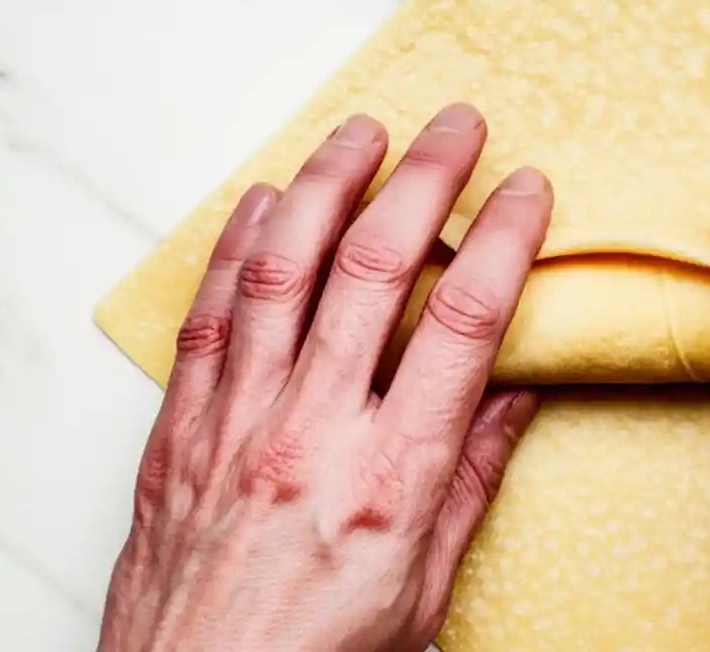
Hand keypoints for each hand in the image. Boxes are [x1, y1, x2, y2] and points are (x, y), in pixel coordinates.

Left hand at [99, 106, 552, 650]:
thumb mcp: (425, 586)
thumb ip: (470, 480)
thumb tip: (513, 395)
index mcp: (393, 475)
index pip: (462, 323)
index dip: (502, 240)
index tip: (527, 191)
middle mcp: (313, 430)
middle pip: (373, 268)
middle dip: (423, 178)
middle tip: (456, 124)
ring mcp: (238, 420)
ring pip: (281, 267)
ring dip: (326, 185)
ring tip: (360, 131)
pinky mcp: (181, 427)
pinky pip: (210, 313)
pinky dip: (235, 245)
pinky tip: (260, 201)